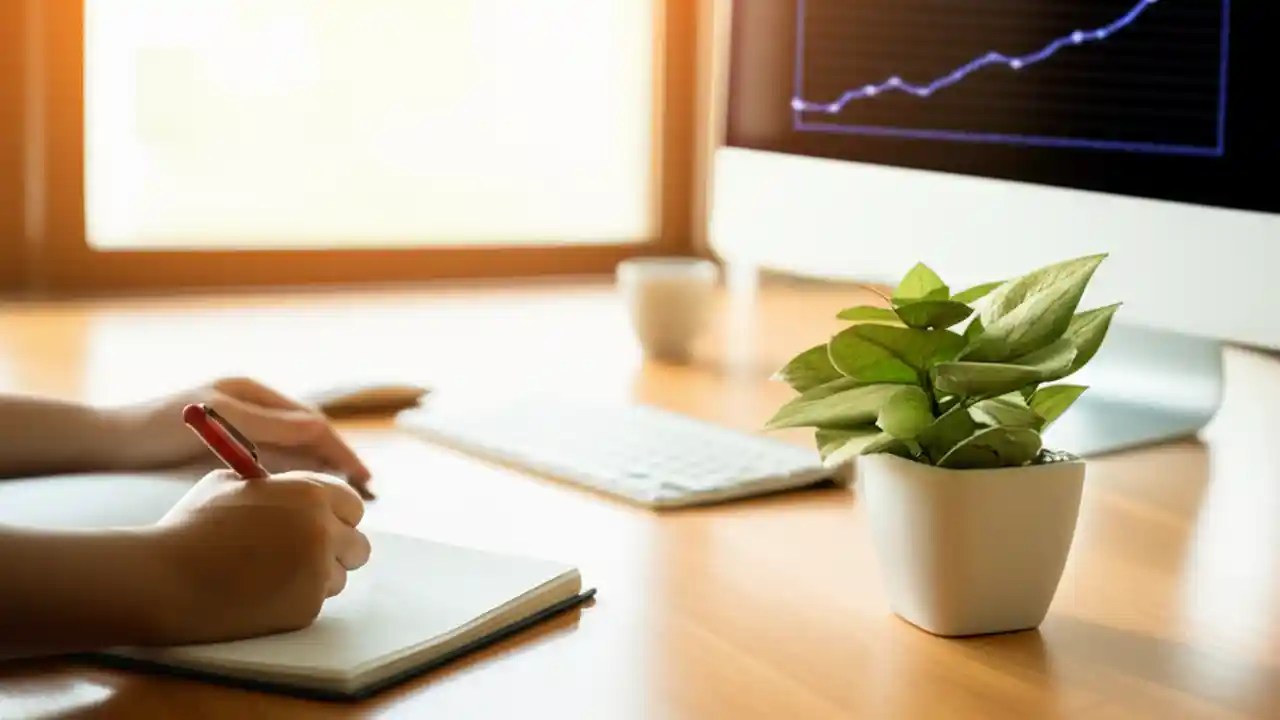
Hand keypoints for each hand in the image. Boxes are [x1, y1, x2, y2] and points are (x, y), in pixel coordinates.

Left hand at [112, 377, 373, 497]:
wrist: (107, 444)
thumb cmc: (156, 426)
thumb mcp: (220, 419)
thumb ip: (271, 425)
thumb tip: (321, 430)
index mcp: (252, 393)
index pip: (311, 422)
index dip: (340, 449)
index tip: (361, 477)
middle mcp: (250, 410)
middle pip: (306, 437)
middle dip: (335, 463)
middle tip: (361, 494)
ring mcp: (238, 432)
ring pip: (291, 455)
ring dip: (317, 475)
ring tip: (340, 502)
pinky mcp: (224, 454)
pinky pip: (270, 468)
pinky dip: (292, 482)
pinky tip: (300, 503)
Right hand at [151, 470, 370, 643]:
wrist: (166, 577)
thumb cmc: (192, 526)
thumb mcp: (232, 484)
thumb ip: (276, 486)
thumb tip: (299, 490)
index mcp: (310, 493)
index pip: (352, 505)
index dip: (337, 516)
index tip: (324, 524)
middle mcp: (323, 530)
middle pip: (359, 546)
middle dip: (339, 551)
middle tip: (308, 555)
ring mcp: (317, 571)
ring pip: (339, 577)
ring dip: (315, 578)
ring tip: (268, 574)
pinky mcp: (306, 607)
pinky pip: (314, 601)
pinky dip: (293, 600)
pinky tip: (257, 594)